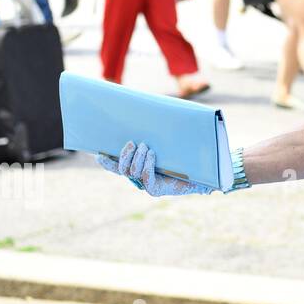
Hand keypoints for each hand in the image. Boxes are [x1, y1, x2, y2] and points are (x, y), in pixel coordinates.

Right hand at [96, 140, 215, 196]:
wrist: (204, 173)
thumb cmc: (186, 155)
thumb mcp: (168, 143)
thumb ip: (157, 135)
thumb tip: (150, 113)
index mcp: (138, 167)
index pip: (117, 166)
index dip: (106, 161)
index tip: (99, 153)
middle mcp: (140, 178)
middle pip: (122, 169)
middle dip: (124, 154)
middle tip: (133, 142)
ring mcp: (147, 185)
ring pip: (131, 172)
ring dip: (136, 157)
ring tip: (146, 146)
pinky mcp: (157, 190)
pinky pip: (146, 178)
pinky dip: (147, 164)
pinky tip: (152, 154)